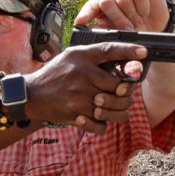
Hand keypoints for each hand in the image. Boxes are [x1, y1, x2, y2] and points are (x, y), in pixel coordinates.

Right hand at [25, 42, 146, 132]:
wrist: (31, 95)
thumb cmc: (54, 74)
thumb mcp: (71, 56)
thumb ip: (93, 56)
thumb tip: (121, 60)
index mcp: (82, 58)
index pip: (110, 50)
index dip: (129, 51)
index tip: (144, 52)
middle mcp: (83, 76)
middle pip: (120, 87)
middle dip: (126, 92)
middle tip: (123, 94)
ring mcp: (80, 97)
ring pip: (115, 108)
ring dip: (118, 110)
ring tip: (113, 107)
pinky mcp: (76, 115)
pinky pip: (101, 125)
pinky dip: (102, 124)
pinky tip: (96, 117)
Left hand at [74, 0, 168, 32]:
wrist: (155, 24)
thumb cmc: (132, 27)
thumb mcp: (118, 32)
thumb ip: (106, 30)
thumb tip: (93, 33)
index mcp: (100, 3)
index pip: (90, 6)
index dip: (85, 13)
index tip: (80, 22)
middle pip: (106, 1)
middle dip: (117, 19)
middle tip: (128, 30)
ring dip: (132, 15)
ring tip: (138, 24)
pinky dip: (142, 8)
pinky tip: (144, 13)